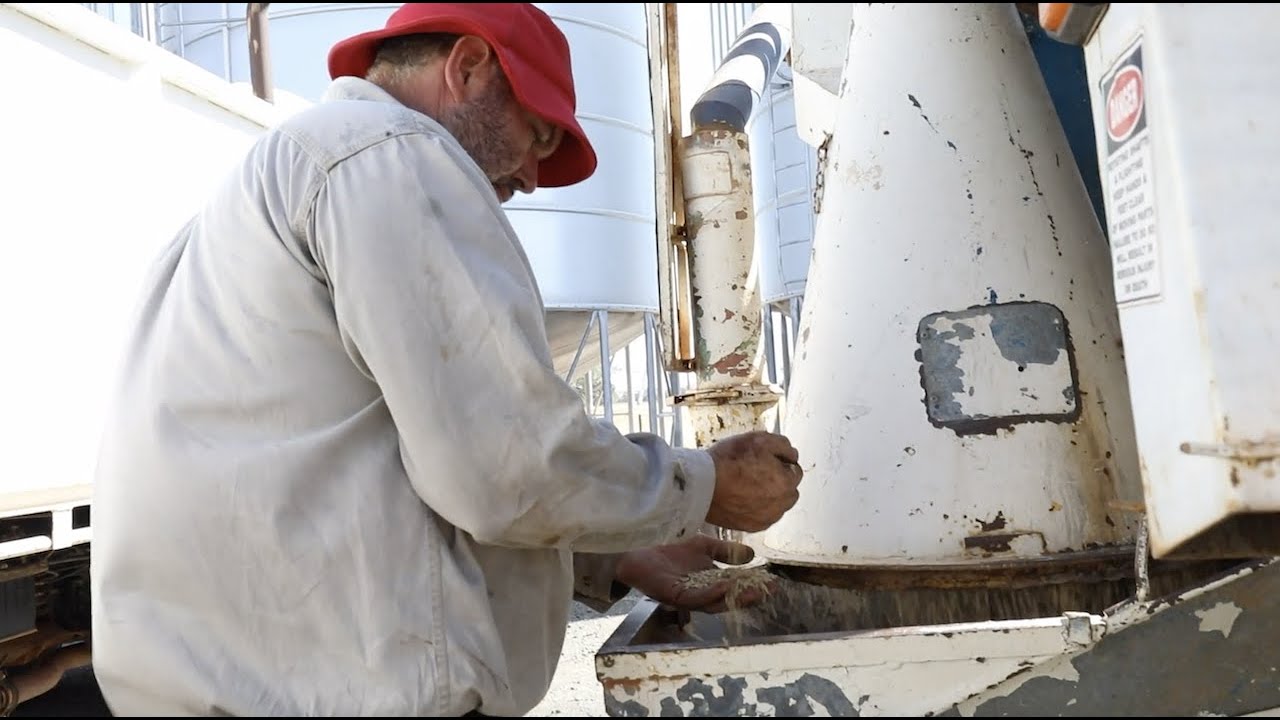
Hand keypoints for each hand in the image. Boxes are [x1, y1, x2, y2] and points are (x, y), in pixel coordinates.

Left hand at [614, 535, 769, 612]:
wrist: (636, 541)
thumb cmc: (667, 544)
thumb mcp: (702, 545)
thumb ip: (724, 551)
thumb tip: (751, 556)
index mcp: (706, 581)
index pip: (733, 588)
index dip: (752, 587)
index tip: (773, 582)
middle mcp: (697, 591)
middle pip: (726, 599)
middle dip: (747, 597)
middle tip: (767, 591)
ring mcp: (683, 594)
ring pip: (711, 601)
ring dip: (732, 597)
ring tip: (751, 591)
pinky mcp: (670, 593)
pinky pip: (692, 597)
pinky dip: (709, 593)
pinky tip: (723, 585)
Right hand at [705, 431, 802, 531]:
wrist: (701, 486)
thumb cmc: (728, 461)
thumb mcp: (759, 440)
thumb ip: (783, 446)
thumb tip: (792, 455)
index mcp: (786, 483)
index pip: (795, 471)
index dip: (780, 462)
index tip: (765, 460)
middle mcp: (780, 505)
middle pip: (789, 490)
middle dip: (779, 481)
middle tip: (756, 471)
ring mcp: (765, 519)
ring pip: (776, 505)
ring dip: (769, 496)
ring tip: (747, 485)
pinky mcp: (751, 527)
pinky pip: (762, 516)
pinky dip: (757, 508)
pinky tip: (742, 498)